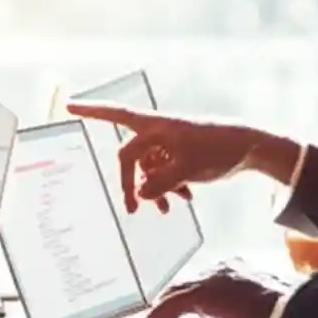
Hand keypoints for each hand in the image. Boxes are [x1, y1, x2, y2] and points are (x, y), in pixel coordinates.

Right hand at [65, 102, 298, 213]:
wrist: (248, 148)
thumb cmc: (217, 148)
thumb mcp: (186, 168)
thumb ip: (160, 183)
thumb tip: (141, 194)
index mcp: (154, 126)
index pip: (115, 115)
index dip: (91, 112)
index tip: (69, 106)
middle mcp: (158, 132)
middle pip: (131, 158)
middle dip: (130, 184)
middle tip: (132, 210)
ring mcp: (169, 144)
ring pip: (150, 170)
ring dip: (156, 190)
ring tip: (169, 210)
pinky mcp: (181, 155)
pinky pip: (165, 172)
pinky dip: (171, 186)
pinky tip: (185, 199)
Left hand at [140, 261, 290, 317]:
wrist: (290, 308)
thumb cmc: (287, 309)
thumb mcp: (267, 305)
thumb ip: (254, 306)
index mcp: (235, 268)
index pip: (202, 281)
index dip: (191, 300)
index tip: (190, 317)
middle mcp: (219, 268)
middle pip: (184, 286)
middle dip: (172, 309)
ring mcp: (209, 279)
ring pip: (173, 295)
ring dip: (162, 317)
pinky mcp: (201, 294)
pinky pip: (169, 306)